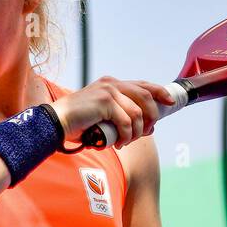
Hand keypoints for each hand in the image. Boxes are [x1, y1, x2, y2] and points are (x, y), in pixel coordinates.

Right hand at [50, 77, 174, 148]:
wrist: (56, 122)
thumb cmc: (77, 122)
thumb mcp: (102, 115)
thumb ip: (121, 115)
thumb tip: (146, 127)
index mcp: (112, 83)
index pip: (142, 85)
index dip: (159, 92)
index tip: (170, 102)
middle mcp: (112, 83)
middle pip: (146, 96)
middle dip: (152, 116)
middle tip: (147, 131)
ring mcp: (108, 91)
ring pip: (137, 113)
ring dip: (136, 132)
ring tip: (126, 142)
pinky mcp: (105, 102)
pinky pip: (126, 121)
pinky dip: (126, 135)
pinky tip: (118, 143)